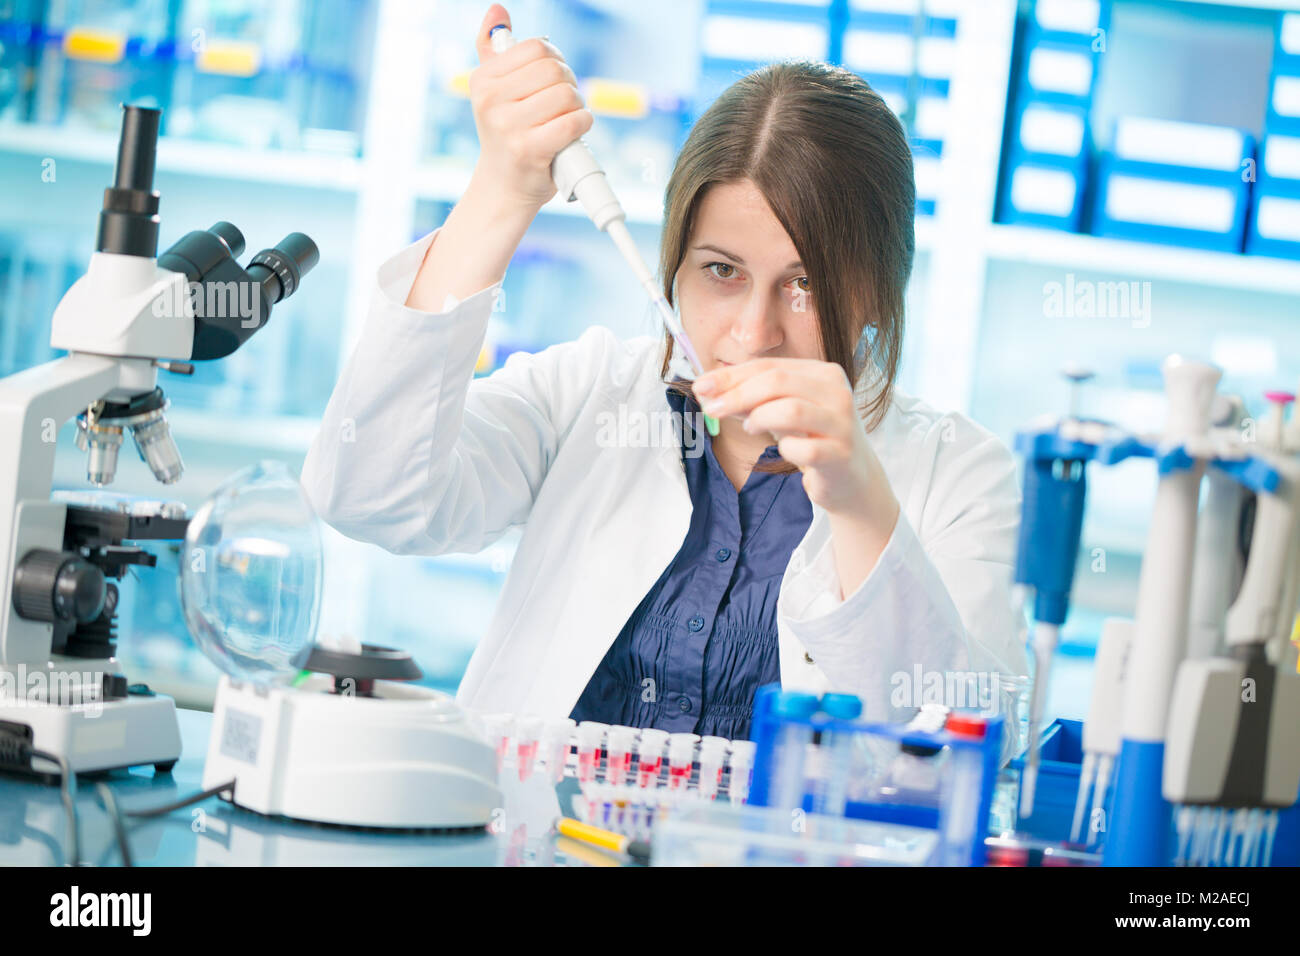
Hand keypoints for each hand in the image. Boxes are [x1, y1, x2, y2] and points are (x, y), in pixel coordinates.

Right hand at [469, 4, 592, 210]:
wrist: (504, 187)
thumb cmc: (507, 135)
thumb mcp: (494, 91)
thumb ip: (494, 50)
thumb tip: (498, 10)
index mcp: (483, 80)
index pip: (537, 48)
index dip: (556, 61)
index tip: (553, 81)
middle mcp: (490, 100)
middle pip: (554, 70)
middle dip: (569, 84)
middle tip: (564, 103)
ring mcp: (508, 125)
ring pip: (566, 95)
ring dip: (577, 108)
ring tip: (566, 120)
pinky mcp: (528, 149)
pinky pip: (573, 122)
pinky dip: (582, 125)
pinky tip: (574, 134)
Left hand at [693, 358, 897, 523]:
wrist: (852, 477)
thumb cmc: (813, 437)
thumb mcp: (782, 411)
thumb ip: (751, 399)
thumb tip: (709, 391)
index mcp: (823, 373)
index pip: (769, 366)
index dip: (731, 376)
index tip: (701, 386)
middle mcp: (837, 392)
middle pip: (778, 382)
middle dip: (737, 394)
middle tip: (711, 409)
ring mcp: (842, 423)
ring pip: (791, 410)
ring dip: (759, 418)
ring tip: (749, 427)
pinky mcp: (840, 454)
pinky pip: (803, 449)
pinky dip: (786, 449)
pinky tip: (786, 450)